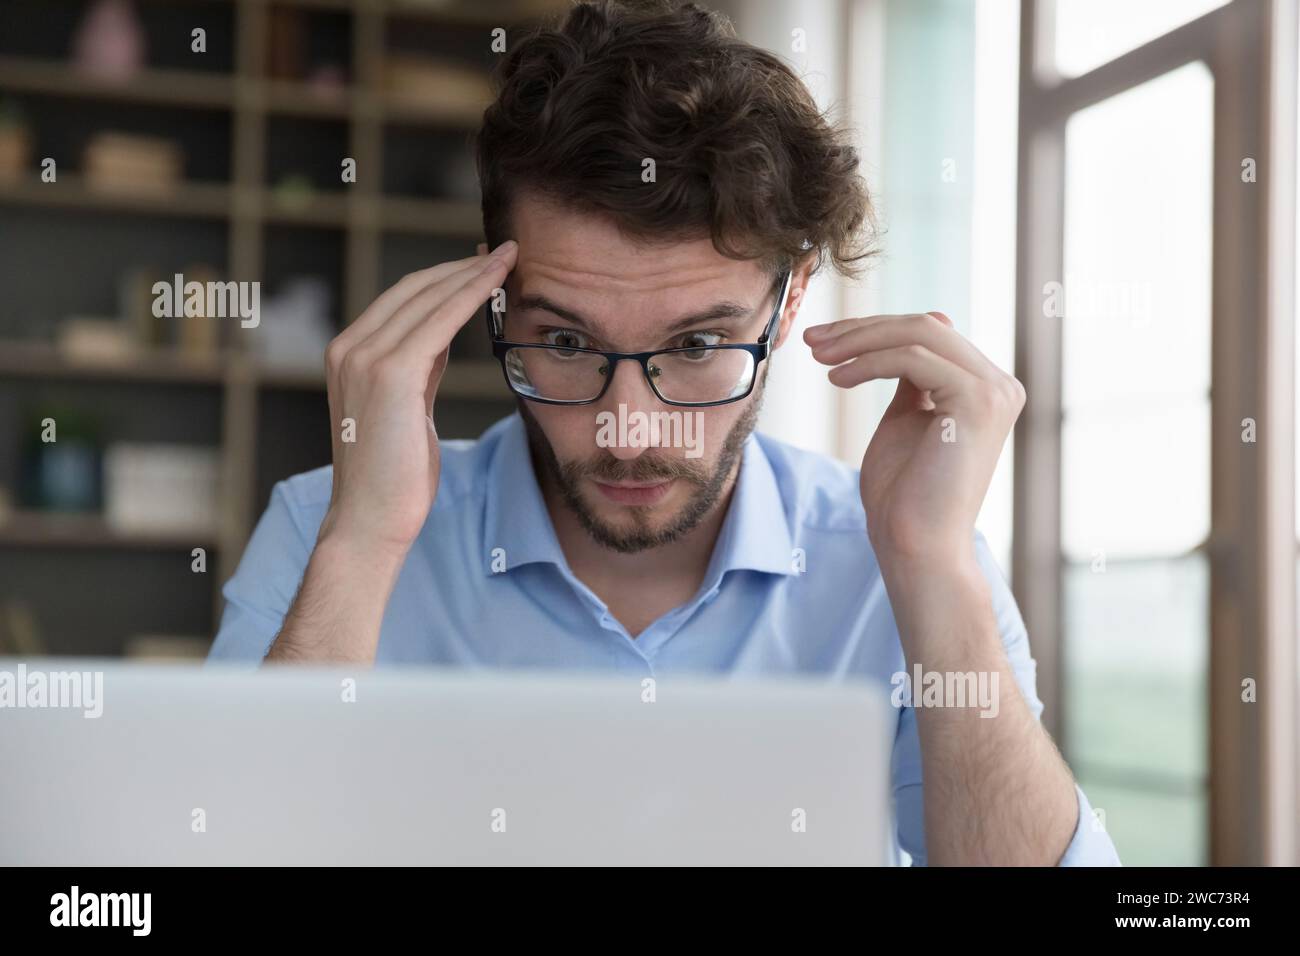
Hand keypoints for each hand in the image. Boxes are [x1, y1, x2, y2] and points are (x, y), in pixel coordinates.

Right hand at [318, 241, 517, 555]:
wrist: (372, 520)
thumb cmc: (394, 475)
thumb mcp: (406, 408)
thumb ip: (416, 369)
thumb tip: (439, 337)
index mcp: (348, 354)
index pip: (402, 299)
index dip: (445, 277)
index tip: (482, 262)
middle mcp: (349, 348)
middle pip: (414, 288)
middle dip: (462, 266)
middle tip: (504, 250)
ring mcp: (364, 357)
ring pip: (428, 296)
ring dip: (472, 272)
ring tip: (509, 257)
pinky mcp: (390, 373)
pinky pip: (439, 319)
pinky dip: (471, 293)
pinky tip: (498, 280)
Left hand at [804, 312, 1023, 563]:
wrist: (917, 547)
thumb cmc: (904, 496)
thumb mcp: (905, 421)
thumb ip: (910, 380)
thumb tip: (898, 340)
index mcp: (984, 388)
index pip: (929, 334)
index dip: (873, 329)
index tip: (824, 338)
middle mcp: (999, 385)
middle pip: (923, 327)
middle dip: (861, 329)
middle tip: (812, 339)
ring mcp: (994, 391)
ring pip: (918, 334)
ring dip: (858, 341)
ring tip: (818, 357)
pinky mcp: (978, 401)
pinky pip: (913, 358)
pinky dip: (868, 363)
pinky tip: (838, 379)